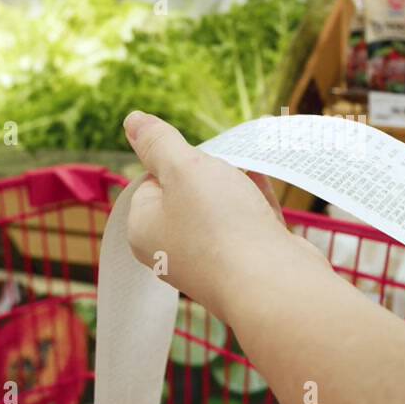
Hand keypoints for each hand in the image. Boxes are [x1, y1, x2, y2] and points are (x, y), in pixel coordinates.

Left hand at [122, 111, 317, 318]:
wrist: (273, 283)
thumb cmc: (219, 226)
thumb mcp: (183, 169)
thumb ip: (158, 143)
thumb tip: (132, 120)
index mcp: (146, 230)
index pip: (151, 183)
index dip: (174, 163)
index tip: (195, 160)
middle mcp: (174, 249)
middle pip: (187, 195)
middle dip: (209, 173)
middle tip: (223, 166)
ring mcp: (214, 259)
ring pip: (222, 209)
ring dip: (236, 184)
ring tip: (250, 163)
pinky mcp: (249, 261)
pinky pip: (249, 222)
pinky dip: (257, 199)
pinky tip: (267, 176)